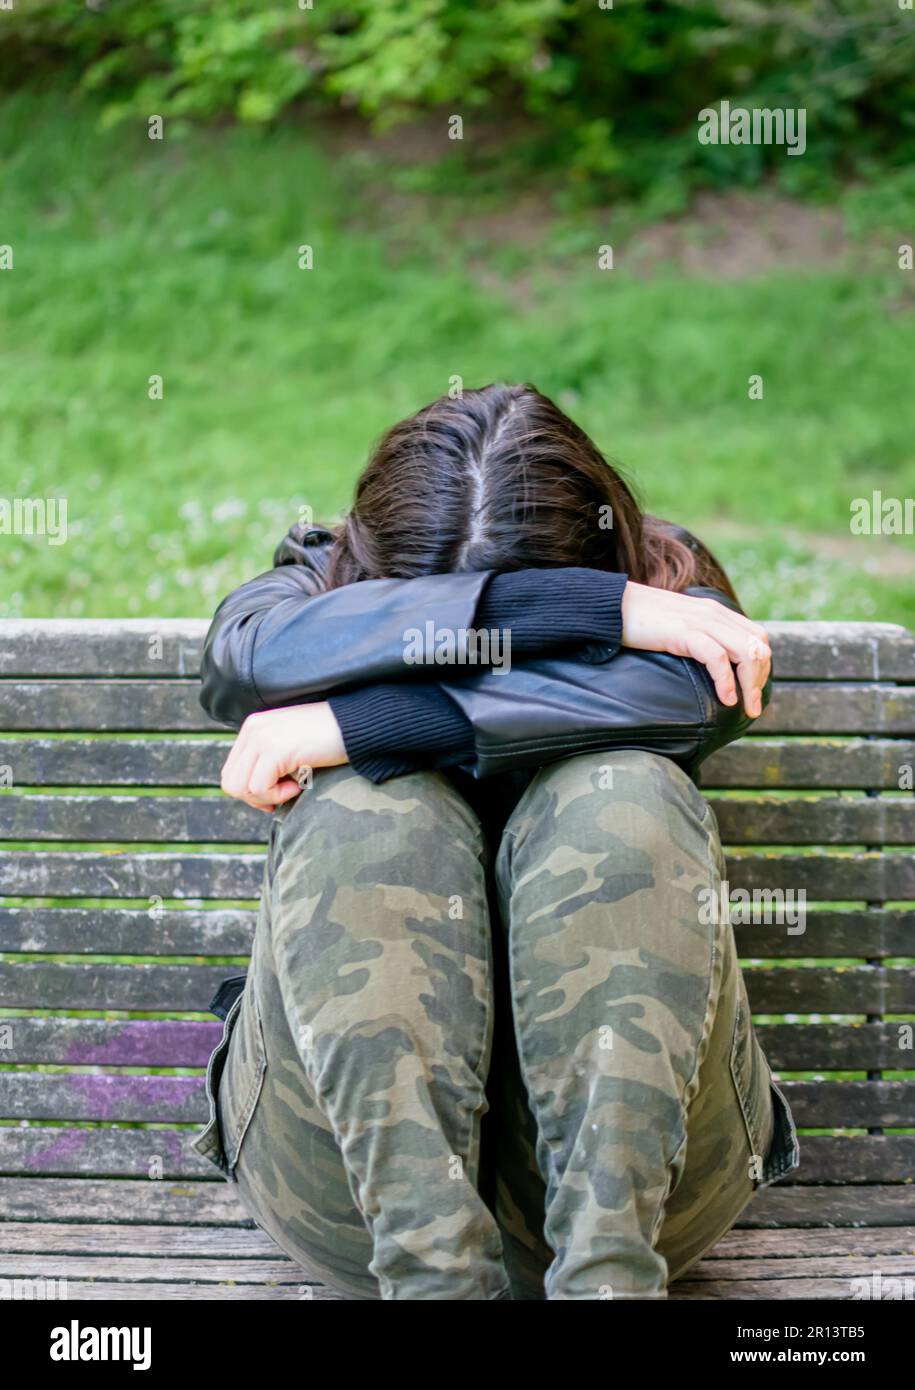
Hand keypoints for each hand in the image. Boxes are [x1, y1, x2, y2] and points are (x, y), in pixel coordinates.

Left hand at [220, 703, 347, 811]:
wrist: (357, 724)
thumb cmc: (330, 740)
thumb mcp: (290, 746)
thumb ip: (268, 760)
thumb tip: (252, 795)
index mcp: (253, 727)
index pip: (231, 772)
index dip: (252, 792)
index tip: (280, 792)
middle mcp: (253, 729)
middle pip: (231, 783)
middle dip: (256, 799)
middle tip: (284, 795)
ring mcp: (262, 737)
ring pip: (240, 788)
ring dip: (267, 798)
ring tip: (293, 787)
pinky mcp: (274, 749)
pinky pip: (259, 788)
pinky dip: (278, 796)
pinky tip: (299, 784)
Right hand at [621, 582, 770, 716]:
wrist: (613, 606)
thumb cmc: (641, 622)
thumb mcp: (679, 628)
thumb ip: (699, 638)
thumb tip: (712, 666)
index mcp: (716, 612)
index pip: (757, 637)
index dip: (762, 666)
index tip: (753, 692)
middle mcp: (714, 614)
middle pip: (758, 645)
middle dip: (760, 679)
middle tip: (753, 707)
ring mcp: (700, 621)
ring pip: (745, 652)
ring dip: (750, 684)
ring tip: (746, 708)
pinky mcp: (684, 631)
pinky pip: (717, 657)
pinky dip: (726, 680)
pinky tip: (725, 699)